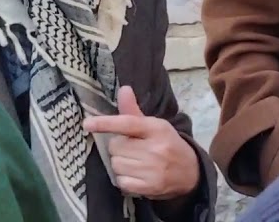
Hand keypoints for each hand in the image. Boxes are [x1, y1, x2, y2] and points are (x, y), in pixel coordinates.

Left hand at [82, 86, 200, 199]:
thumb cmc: (168, 145)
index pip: (127, 123)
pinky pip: (121, 181)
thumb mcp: (155, 125)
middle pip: (116, 147)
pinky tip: (136, 175)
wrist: (191, 173)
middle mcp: (155, 149)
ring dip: (120, 163)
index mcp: (156, 129)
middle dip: (118, 147)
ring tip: (135, 162)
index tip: (87, 124)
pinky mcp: (150, 188)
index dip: (105, 123)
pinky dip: (124, 178)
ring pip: (116, 164)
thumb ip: (134, 111)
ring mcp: (153, 170)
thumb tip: (123, 89)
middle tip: (131, 148)